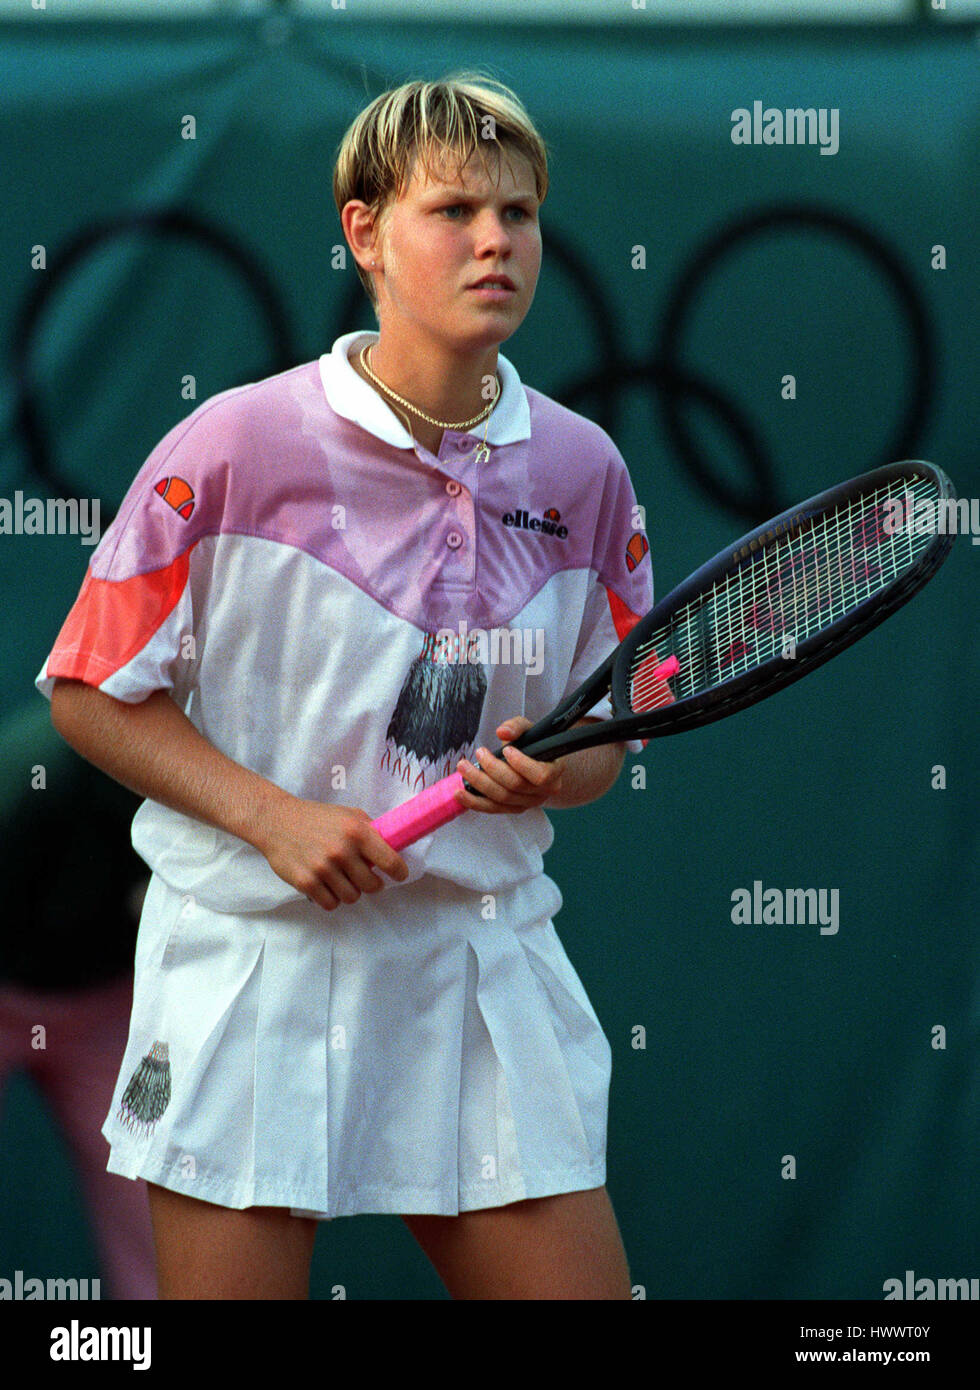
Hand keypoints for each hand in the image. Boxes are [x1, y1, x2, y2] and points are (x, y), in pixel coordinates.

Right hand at [256, 796, 408, 911]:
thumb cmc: (316, 817)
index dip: (399, 872)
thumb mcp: (349, 814)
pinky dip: (331, 898)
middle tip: (364, 877)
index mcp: (357, 832)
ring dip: (350, 891)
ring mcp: (323, 868)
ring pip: (352, 897)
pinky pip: (331, 904)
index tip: (398, 875)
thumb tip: (392, 848)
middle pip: (372, 886)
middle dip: (371, 883)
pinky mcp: (306, 882)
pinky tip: (326, 885)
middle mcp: (342, 851)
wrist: (277, 820)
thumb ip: (370, 831)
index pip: (390, 861)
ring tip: (341, 878)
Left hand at [455, 717, 565, 813]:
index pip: (540, 775)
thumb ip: (517, 727)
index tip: (506, 750)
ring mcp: (527, 803)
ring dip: (479, 783)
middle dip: (492, 768)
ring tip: (463, 767)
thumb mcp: (530, 731)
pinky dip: (474, 802)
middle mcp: (542, 792)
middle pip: (515, 785)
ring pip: (501, 798)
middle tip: (479, 752)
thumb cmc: (535, 746)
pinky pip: (493, 809)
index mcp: (554, 772)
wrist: (539, 765)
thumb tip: (503, 732)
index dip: (521, 764)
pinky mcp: (512, 809)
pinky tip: (459, 793)